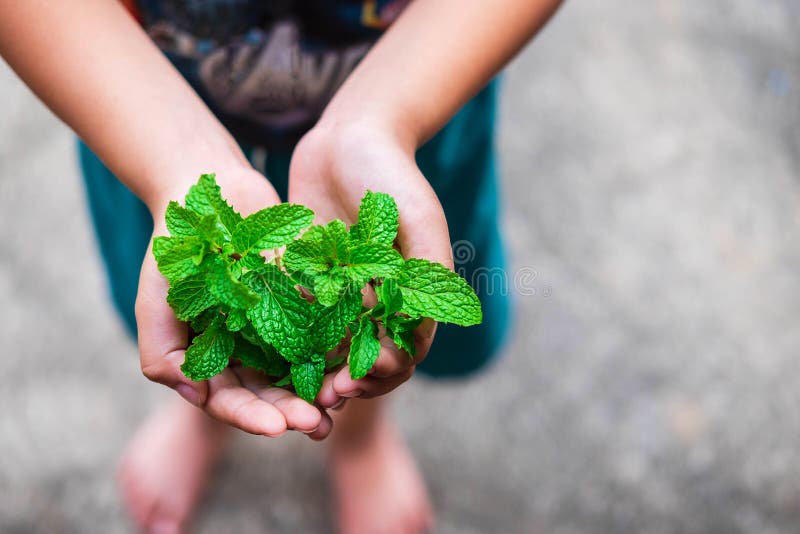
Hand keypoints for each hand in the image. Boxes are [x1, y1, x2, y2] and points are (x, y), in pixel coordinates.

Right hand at [136, 167, 332, 439]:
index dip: (252, 417)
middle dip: (293, 411)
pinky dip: (338, 345)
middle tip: (317, 424)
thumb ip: (163, 354)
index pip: (231, 400)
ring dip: (321, 389)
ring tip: (340, 401)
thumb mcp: (156, 303)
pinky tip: (354, 358)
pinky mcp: (304, 300)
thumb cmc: (175, 252)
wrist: (208, 195)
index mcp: (213, 360)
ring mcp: (279, 326)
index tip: (277, 428)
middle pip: (272, 392)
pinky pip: (325, 327)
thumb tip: (196, 396)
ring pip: (302, 368)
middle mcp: (249, 351)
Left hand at [288, 121, 452, 407]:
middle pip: (365, 358)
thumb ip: (426, 275)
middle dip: (347, 381)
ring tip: (298, 389)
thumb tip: (419, 337)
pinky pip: (298, 318)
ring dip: (318, 371)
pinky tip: (268, 352)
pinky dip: (289, 338)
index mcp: (411, 295)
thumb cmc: (392, 175)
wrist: (349, 136)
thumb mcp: (419, 220)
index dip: (382, 372)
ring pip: (330, 347)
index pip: (403, 351)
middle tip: (323, 397)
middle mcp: (377, 300)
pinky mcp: (307, 278)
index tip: (356, 378)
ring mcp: (341, 292)